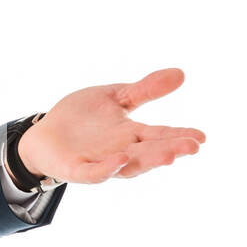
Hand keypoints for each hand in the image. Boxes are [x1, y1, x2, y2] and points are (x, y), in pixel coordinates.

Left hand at [16, 67, 204, 183]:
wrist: (44, 134)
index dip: (180, 135)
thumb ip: (144, 90)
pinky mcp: (77, 169)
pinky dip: (107, 168)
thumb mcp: (114, 97)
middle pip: (149, 152)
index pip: (160, 135)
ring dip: (147, 161)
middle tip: (192, 146)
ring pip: (128, 166)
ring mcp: (100, 162)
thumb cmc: (82, 118)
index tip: (202, 136)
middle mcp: (121, 151)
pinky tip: (120, 158)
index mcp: (132, 134)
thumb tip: (180, 73)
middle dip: (170, 150)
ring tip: (169, 155)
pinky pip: (94, 173)